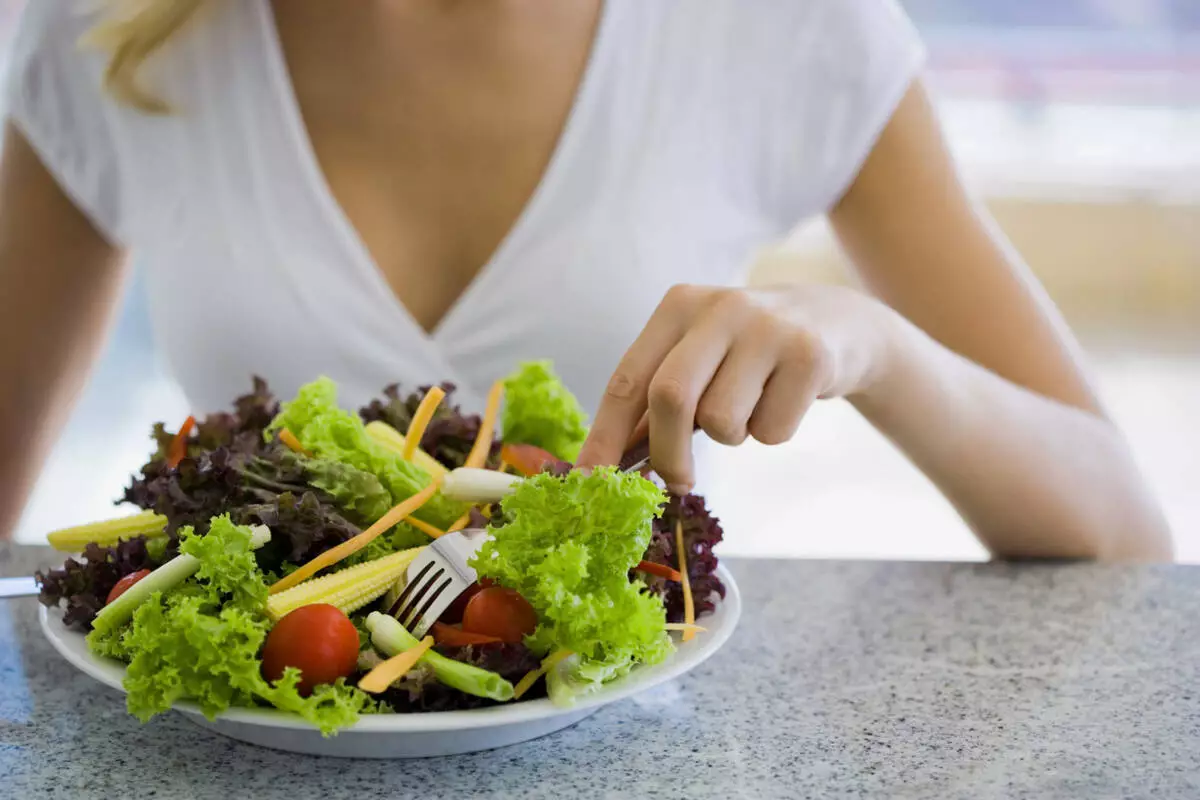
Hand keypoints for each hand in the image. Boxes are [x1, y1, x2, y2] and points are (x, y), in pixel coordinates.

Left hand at [576, 283, 897, 492]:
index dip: (604, 435)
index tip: (588, 480)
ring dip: (732, 436)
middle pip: (670, 397)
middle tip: (676, 482)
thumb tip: (606, 465)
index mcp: (678, 306)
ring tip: (751, 408)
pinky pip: (771, 430)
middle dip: (667, 454)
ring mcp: (768, 328)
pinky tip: (785, 401)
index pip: (628, 379)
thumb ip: (655, 405)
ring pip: (723, 421)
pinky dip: (772, 432)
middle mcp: (720, 307)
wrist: (839, 324)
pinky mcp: (810, 356)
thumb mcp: (700, 360)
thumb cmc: (750, 353)